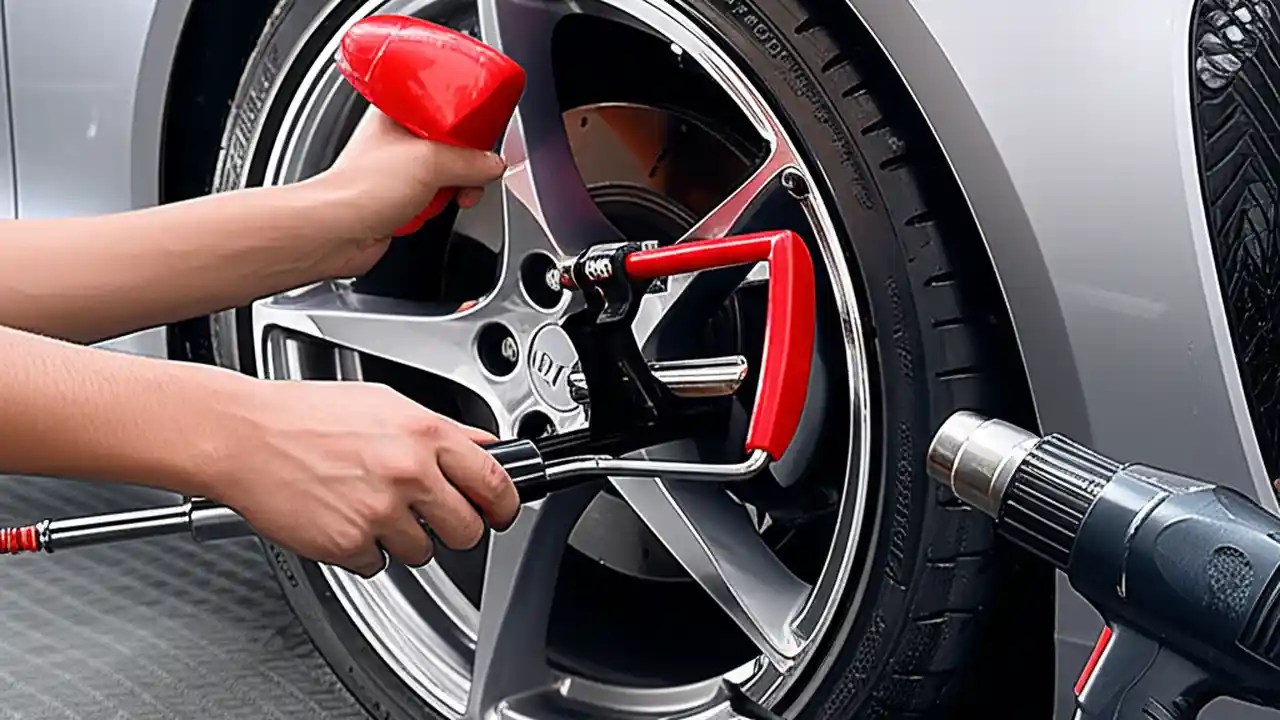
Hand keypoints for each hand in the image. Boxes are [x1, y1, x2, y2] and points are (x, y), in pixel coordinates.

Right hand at [213, 378, 518, 577]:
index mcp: (424, 434)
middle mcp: (407, 473)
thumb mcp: (387, 402)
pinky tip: (344, 518)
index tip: (502, 511)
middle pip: (468, 529)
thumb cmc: (307, 414)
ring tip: (371, 506)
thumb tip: (485, 446)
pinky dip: (364, 551)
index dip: (505, 504)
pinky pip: (378, 564)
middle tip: (433, 516)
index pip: (494, 482)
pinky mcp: (347, 543)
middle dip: (456, 529)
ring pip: (424, 552)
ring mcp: (378, 512)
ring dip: (405, 539)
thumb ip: (442, 428)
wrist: (244, 435)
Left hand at [316, 105, 506, 264]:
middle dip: (466, 165)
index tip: (482, 138)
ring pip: (444, 175)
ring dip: (452, 190)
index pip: (445, 109)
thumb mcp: (431, 162)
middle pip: (450, 145)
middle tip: (470, 175)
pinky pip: (433, 199)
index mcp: (397, 114)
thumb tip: (494, 165)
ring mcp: (397, 172)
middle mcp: (396, 140)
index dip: (468, 124)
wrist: (338, 232)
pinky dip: (437, 208)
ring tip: (451, 196)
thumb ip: (471, 162)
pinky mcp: (398, 201)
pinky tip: (432, 210)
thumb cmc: (361, 188)